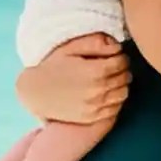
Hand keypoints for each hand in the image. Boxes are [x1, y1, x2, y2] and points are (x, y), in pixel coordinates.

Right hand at [16, 34, 130, 124]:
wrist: (35, 92)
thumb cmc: (53, 66)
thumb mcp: (71, 47)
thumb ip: (95, 42)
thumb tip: (117, 46)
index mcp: (95, 71)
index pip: (123, 62)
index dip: (120, 56)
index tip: (112, 56)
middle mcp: (98, 90)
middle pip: (125, 77)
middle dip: (121, 69)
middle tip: (111, 66)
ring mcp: (96, 106)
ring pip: (123, 93)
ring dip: (120, 84)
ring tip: (109, 79)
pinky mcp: (92, 117)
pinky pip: (115, 108)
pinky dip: (115, 99)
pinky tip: (105, 93)